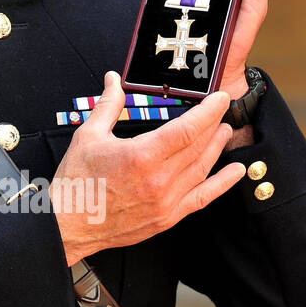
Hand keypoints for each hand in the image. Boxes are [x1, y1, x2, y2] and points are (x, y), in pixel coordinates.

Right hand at [51, 71, 245, 267]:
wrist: (69, 226)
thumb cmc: (76, 183)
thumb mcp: (89, 136)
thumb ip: (108, 105)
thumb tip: (114, 80)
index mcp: (141, 156)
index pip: (187, 129)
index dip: (208, 111)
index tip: (220, 99)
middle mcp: (159, 180)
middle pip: (198, 147)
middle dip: (214, 126)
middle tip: (221, 113)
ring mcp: (166, 202)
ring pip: (203, 169)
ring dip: (217, 148)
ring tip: (224, 133)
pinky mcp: (167, 218)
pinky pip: (202, 199)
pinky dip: (222, 184)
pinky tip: (236, 171)